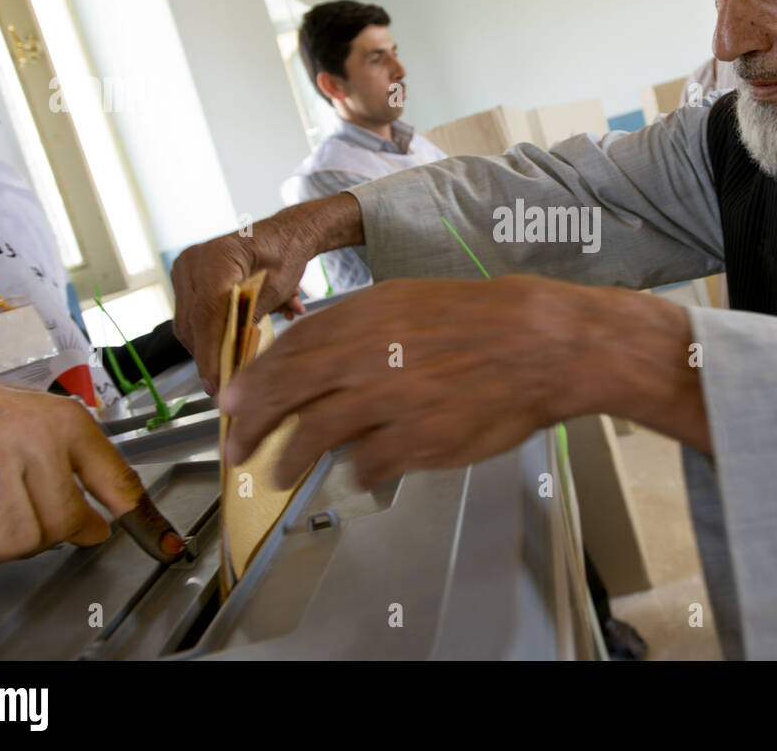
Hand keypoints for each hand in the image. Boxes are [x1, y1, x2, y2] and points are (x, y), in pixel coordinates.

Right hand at [0, 359, 183, 568]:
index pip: (115, 481)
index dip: (139, 519)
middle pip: (58, 528)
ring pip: (13, 545)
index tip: (166, 546)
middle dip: (41, 535)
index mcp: (62, 422)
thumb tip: (103, 526)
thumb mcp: (47, 422)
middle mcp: (27, 440)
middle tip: (21, 514)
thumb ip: (87, 468)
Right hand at [172, 194, 363, 393]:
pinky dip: (213, 330)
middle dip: (210, 354)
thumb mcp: (277, 290)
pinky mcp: (186, 278)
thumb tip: (232, 358)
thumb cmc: (286, 256)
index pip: (207, 313)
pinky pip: (193, 314)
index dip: (209, 352)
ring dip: (213, 342)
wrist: (284, 234)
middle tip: (224, 382)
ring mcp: (186, 268)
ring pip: (190, 322)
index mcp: (218, 257)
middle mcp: (194, 261)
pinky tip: (236, 335)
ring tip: (237, 356)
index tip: (215, 383)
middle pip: (194, 320)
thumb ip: (251, 319)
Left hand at [217, 276, 708, 488]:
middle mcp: (368, 355)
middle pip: (286, 393)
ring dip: (290, 459)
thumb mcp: (411, 300)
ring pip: (315, 435)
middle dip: (250, 425)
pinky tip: (355, 473)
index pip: (288, 350)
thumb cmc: (482, 319)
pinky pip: (367, 463)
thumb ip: (358, 328)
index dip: (253, 379)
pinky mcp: (417, 440)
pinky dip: (355, 470)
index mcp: (365, 315)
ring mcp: (390, 401)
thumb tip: (315, 360)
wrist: (543, 343)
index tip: (233, 401)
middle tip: (235, 447)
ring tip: (279, 475)